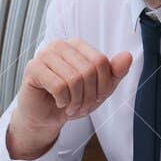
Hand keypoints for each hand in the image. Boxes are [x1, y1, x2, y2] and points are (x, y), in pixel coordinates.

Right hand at [8, 40, 133, 156]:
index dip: (103, 85)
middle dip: (89, 96)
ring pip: (73, 79)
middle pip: (88, 70)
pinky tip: (59, 103)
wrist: (45, 116)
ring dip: (76, 101)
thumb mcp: (99, 89)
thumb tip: (127, 56)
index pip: (100, 61)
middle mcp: (60, 45)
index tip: (96, 98)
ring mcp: (44, 54)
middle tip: (82, 107)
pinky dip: (63, 101)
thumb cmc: (71, 99)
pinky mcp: (33, 68)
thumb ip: (114, 72)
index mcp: (77, 45)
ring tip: (71, 106)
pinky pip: (58, 86)